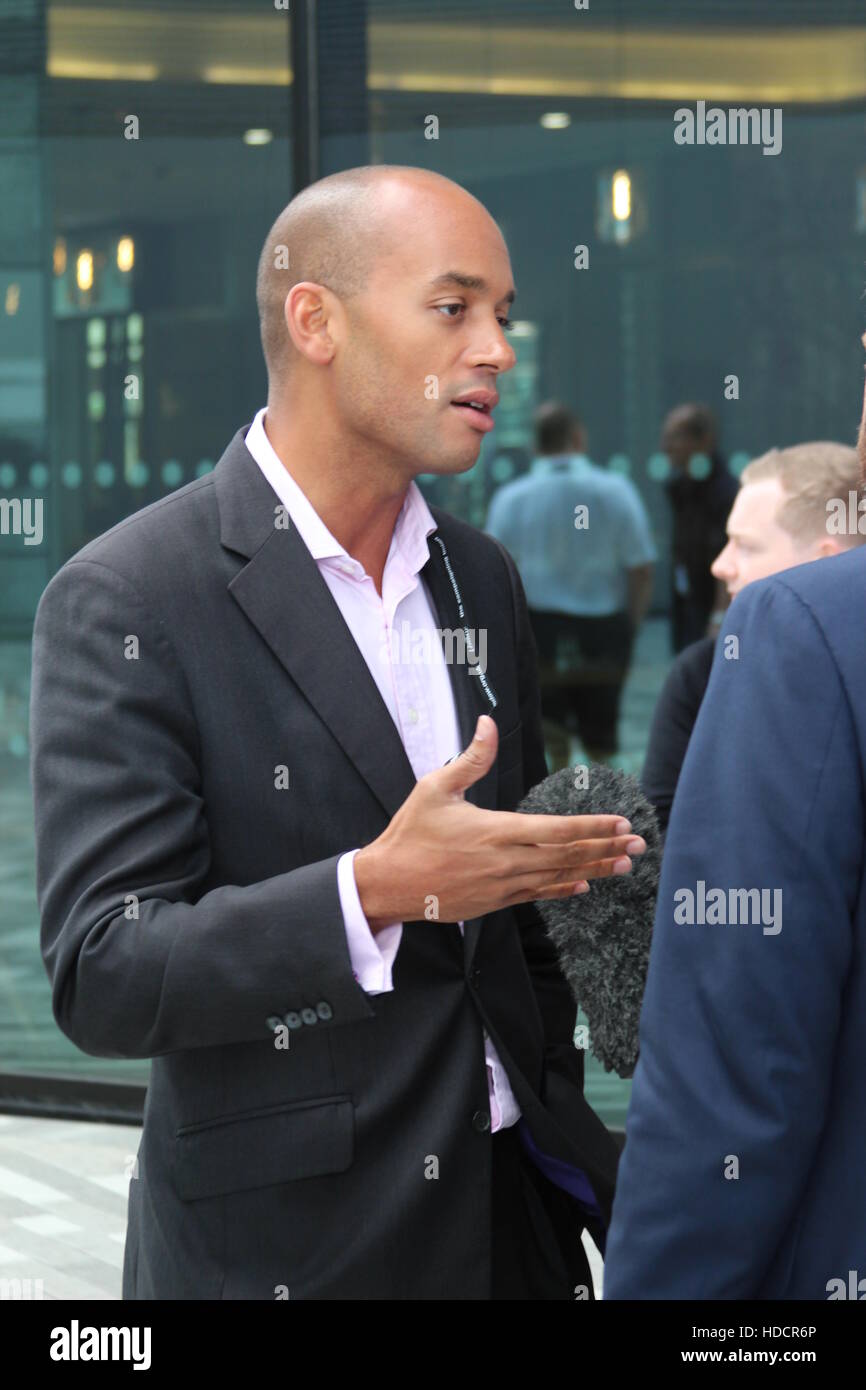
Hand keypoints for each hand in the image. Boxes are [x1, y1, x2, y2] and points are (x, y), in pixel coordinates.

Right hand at [354, 714, 645, 928]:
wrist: (388, 884)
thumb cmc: (410, 833)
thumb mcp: (435, 787)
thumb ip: (470, 758)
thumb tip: (487, 723)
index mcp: (495, 830)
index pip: (557, 830)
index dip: (593, 826)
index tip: (620, 821)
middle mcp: (505, 861)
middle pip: (566, 855)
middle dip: (606, 848)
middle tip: (639, 844)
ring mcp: (501, 886)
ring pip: (558, 877)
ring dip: (594, 870)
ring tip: (624, 865)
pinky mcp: (494, 902)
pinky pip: (537, 895)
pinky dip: (563, 889)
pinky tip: (584, 885)